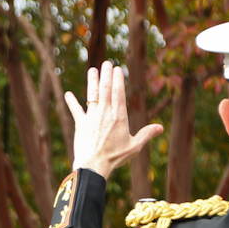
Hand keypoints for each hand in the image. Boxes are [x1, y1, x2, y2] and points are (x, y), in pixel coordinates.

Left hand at [65, 61, 164, 179]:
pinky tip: (68, 94)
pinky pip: (75, 110)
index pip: (118, 92)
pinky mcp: (80, 124)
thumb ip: (146, 134)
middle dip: (106, 75)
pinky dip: (71, 102)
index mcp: (119, 116)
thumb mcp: (134, 146)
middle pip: (105, 89)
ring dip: (92, 82)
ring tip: (92, 70)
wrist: (93, 165)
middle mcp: (105, 113)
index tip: (117, 69)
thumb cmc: (114, 157)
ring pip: (92, 95)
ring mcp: (91, 117)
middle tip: (106, 63)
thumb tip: (160, 128)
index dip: (117, 79)